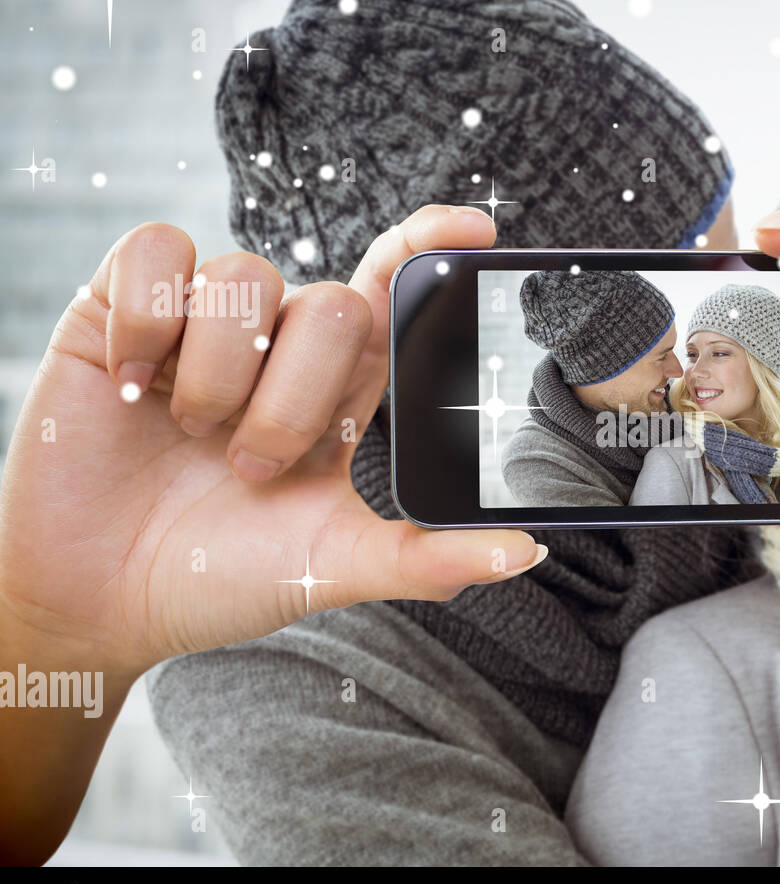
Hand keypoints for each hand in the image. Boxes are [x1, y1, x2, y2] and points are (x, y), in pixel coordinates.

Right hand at [0, 205, 542, 679]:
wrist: (99, 600)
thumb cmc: (220, 578)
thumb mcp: (331, 566)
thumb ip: (425, 557)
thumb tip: (524, 552)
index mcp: (341, 389)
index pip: (392, 291)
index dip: (429, 248)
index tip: (471, 232)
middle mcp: (279, 344)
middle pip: (331, 303)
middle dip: (295, 401)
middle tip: (251, 467)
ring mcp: (202, 323)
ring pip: (246, 279)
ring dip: (222, 378)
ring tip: (190, 438)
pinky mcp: (119, 310)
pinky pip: (155, 253)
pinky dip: (149, 321)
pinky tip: (132, 386)